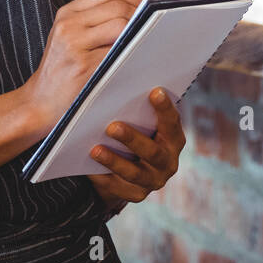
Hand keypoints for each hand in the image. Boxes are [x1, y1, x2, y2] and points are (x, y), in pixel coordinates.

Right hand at [21, 0, 144, 142]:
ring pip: (121, 26)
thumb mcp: (67, 36)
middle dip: (139, 14)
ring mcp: (75, 46)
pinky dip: (131, 52)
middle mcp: (68, 26)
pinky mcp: (84, 67)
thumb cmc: (58, 72)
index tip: (142, 6)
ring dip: (137, 33)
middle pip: (117, 7)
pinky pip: (118, 52)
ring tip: (140, 42)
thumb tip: (132, 9)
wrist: (39, 103)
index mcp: (67, 15)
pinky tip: (133, 58)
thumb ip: (93, 19)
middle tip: (148, 26)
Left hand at [87, 87, 185, 213]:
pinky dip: (103, 178)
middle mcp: (168, 161)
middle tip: (112, 126)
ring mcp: (153, 180)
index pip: (172, 122)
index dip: (165, 108)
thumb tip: (116, 68)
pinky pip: (118, 188)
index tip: (154, 91)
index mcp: (174, 138)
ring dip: (114, 161)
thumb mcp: (140, 117)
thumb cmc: (134, 129)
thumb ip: (136, 101)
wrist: (129, 167)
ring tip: (94, 150)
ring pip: (135, 173)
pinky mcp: (136, 194)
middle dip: (132, 139)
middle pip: (152, 152)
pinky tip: (88, 168)